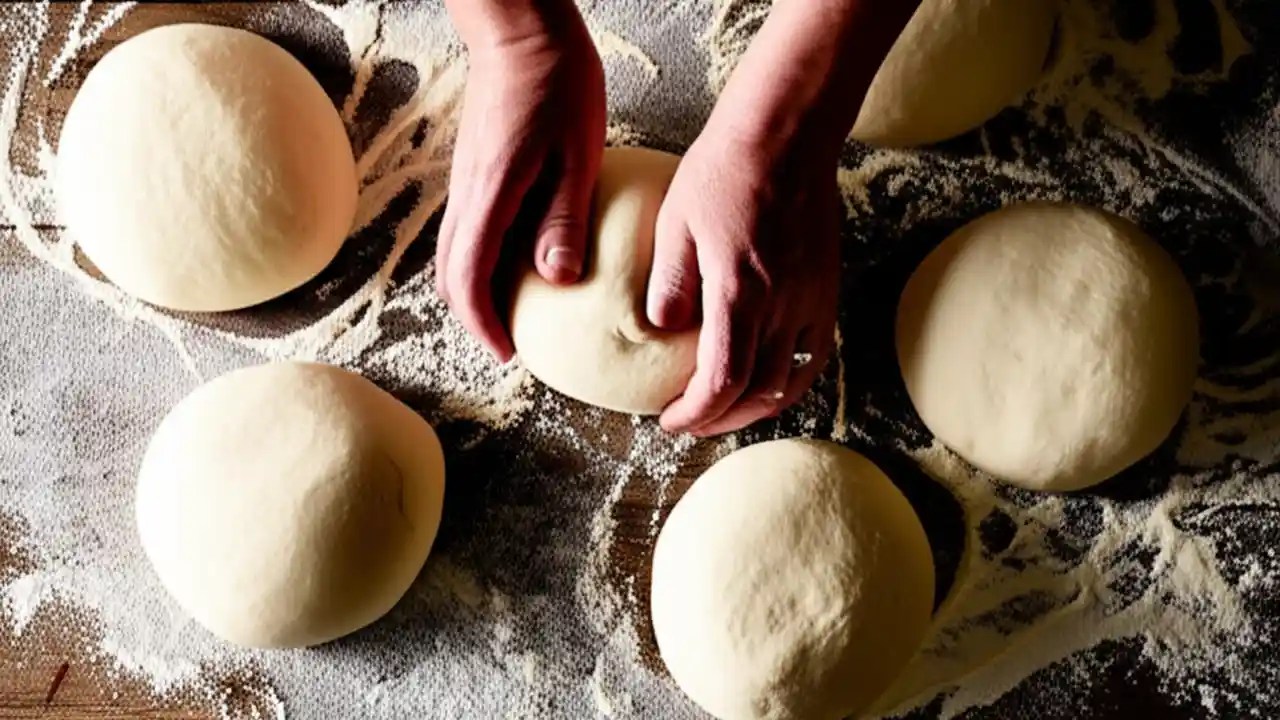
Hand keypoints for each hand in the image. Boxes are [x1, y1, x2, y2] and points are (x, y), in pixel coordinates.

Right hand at [436, 11, 604, 361]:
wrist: (521, 30)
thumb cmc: (557, 83)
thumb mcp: (578, 154)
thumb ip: (565, 217)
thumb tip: (557, 277)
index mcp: (491, 194)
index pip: (469, 276)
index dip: (483, 322)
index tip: (508, 351)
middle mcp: (467, 193)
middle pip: (449, 273)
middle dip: (473, 315)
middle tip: (510, 339)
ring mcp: (464, 180)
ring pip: (451, 252)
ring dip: (474, 288)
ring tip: (512, 309)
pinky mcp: (473, 169)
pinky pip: (465, 228)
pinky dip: (479, 259)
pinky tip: (516, 260)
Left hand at [646, 126, 841, 435]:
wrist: (786, 134)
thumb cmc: (724, 171)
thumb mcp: (676, 223)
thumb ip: (669, 283)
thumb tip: (660, 330)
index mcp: (741, 291)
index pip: (723, 381)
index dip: (696, 413)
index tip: (669, 419)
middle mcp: (784, 304)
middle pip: (758, 393)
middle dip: (720, 418)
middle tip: (689, 420)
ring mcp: (813, 299)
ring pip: (791, 381)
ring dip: (755, 407)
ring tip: (723, 409)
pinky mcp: (827, 290)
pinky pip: (814, 355)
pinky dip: (788, 382)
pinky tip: (765, 381)